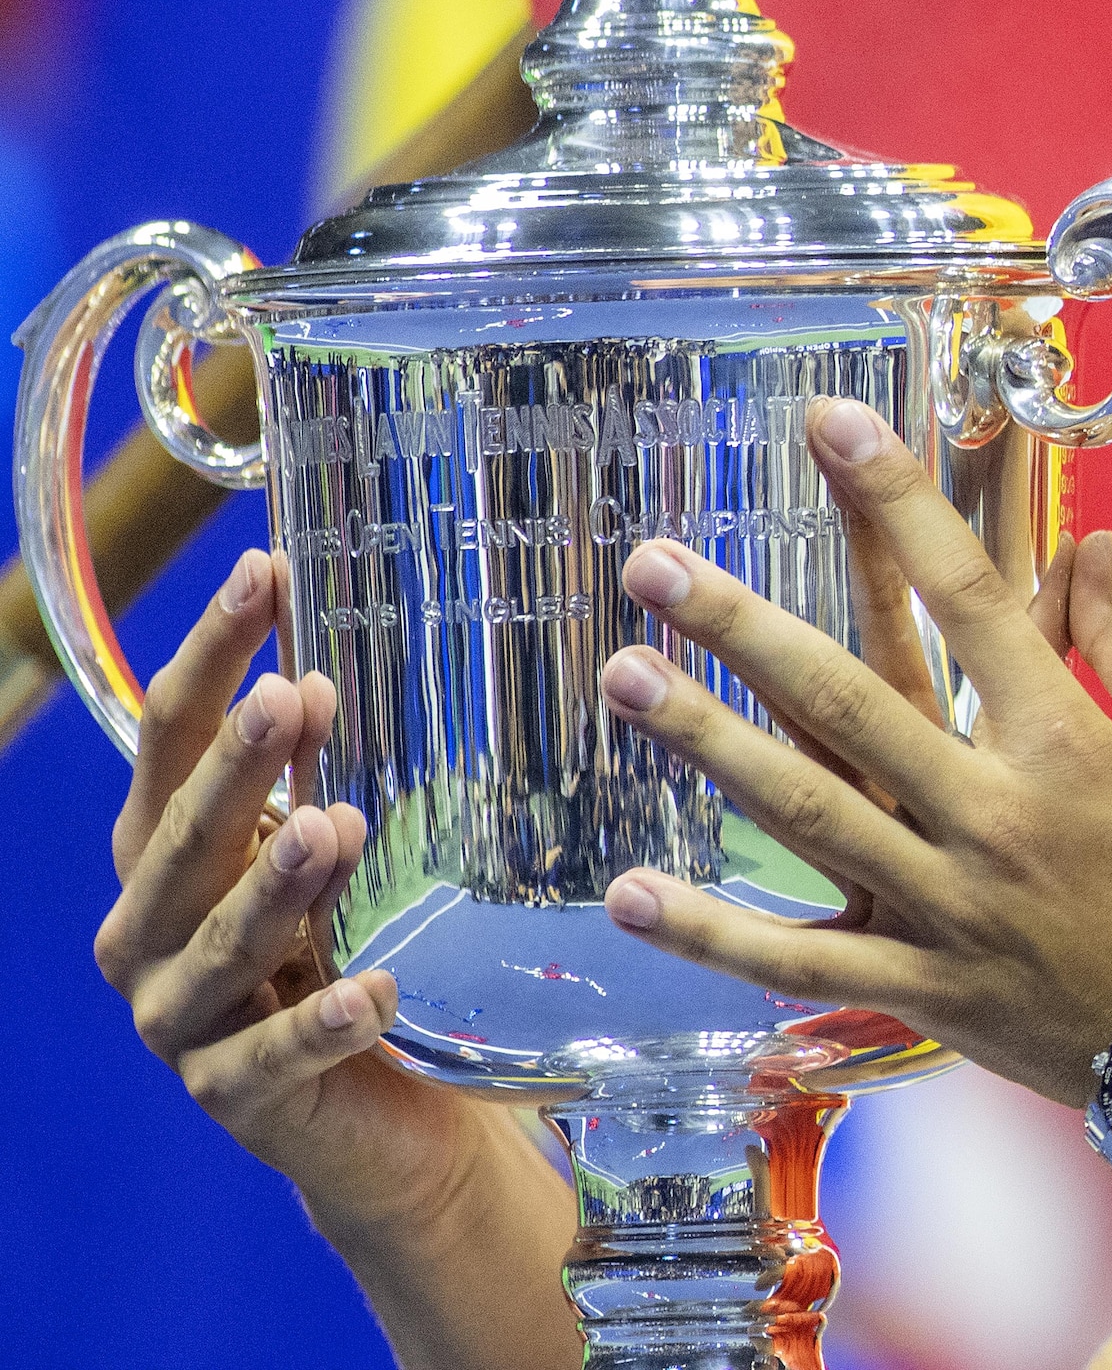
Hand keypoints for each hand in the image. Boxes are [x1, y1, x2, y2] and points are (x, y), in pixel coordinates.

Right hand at [90, 551, 519, 1241]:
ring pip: (218, 948)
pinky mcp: (236, 1098)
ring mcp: (180, 1022)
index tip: (262, 573)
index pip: (170, 741)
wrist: (390, 1112)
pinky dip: (321, 1025)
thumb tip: (319, 674)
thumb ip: (323, 775)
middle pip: (181, 838)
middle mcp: (148, 932)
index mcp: (163, 854)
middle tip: (291, 697)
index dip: (211, 658)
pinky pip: (272, 1061)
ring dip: (273, 888)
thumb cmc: (352, 952)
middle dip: (235, 768)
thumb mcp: (339, 857)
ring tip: (333, 828)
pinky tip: (373, 992)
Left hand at [590, 397, 1111, 1103]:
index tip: (834, 430)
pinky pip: (798, 960)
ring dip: (708, 742)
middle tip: (656, 565)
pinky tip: (629, 892)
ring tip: (626, 677)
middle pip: (851, 700)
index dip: (899, 508)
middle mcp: (994, 819)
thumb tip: (1087, 547)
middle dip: (746, 627)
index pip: (970, 601)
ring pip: (806, 814)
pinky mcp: (921, 988)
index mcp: (1070, 748)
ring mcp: (947, 908)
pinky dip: (712, 932)